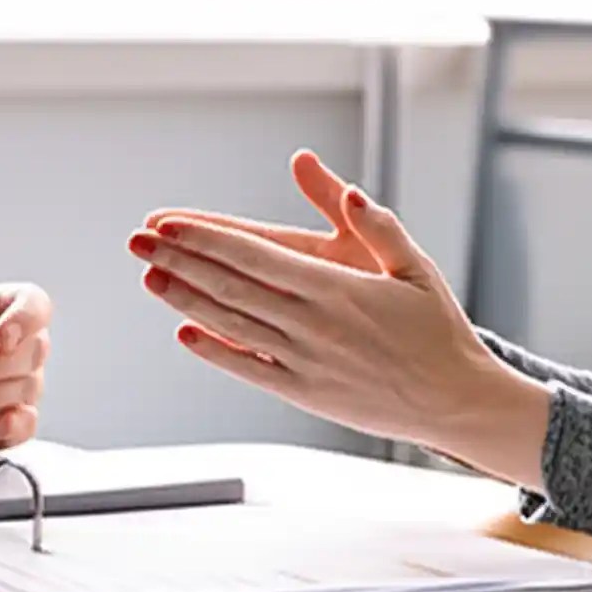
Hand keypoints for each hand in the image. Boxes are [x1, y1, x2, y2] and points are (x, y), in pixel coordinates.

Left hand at [128, 153, 550, 487]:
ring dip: (184, 300)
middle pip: (229, 286)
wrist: (455, 401)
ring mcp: (304, 361)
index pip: (254, 253)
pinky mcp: (304, 393)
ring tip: (149, 276)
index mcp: (335, 286)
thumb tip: (347, 190)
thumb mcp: (414, 266)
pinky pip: (249, 369)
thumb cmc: (436, 328)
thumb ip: (376, 226)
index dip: (204, 237)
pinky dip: (214, 351)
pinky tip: (185, 333)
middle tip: (137, 241)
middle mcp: (312, 324)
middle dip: (178, 260)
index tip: (167, 222)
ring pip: (230, 325)